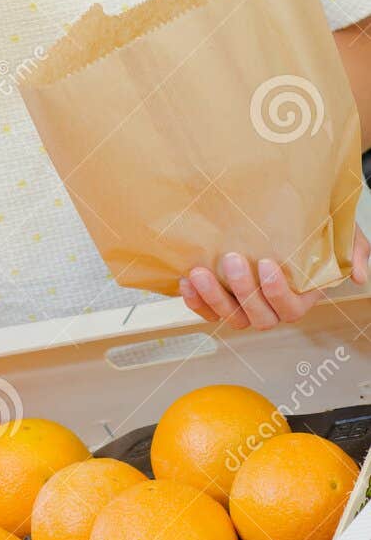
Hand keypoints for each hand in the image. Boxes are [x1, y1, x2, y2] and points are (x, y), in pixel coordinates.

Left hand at [179, 227, 369, 329]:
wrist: (285, 222)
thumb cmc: (314, 231)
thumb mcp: (344, 235)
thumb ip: (355, 252)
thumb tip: (359, 275)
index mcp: (301, 297)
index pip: (290, 308)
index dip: (277, 292)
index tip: (267, 264)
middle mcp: (272, 307)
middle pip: (258, 316)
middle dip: (242, 291)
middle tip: (232, 260)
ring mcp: (245, 306)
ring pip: (231, 317)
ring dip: (213, 298)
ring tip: (200, 273)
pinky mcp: (222, 299)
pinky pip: (207, 311)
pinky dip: (195, 302)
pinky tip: (186, 282)